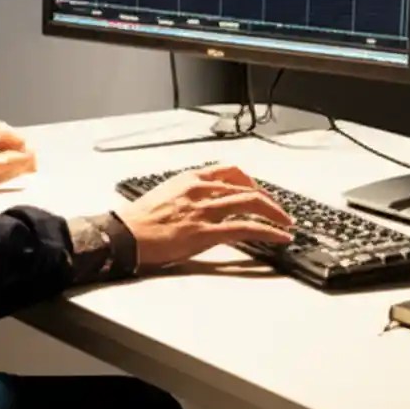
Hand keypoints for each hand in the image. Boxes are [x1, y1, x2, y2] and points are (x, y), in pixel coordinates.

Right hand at [116, 165, 294, 269]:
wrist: (123, 235)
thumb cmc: (138, 220)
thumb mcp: (165, 195)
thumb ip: (187, 194)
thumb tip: (203, 202)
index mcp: (190, 179)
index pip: (230, 171)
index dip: (251, 181)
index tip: (260, 192)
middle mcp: (200, 190)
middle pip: (246, 186)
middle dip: (269, 199)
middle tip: (280, 211)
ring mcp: (204, 210)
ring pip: (250, 203)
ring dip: (274, 213)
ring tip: (286, 223)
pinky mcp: (205, 232)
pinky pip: (245, 228)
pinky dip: (268, 231)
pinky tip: (279, 237)